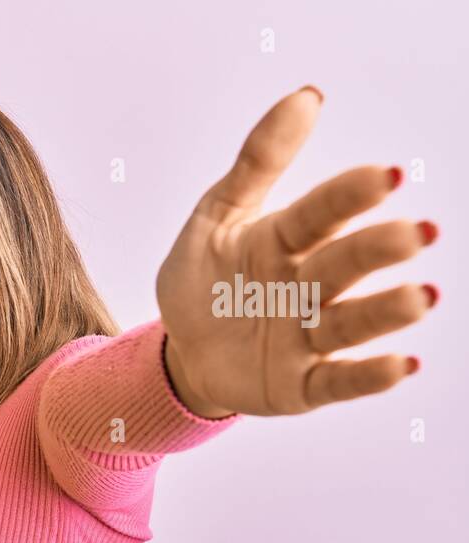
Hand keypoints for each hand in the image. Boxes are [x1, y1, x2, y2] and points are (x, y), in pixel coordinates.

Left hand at [156, 86, 435, 418]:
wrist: (181, 349)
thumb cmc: (206, 278)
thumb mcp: (216, 217)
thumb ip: (258, 162)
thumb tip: (308, 95)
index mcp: (287, 240)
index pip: (320, 214)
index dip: (349, 196)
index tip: (387, 174)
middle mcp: (307, 287)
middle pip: (342, 265)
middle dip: (377, 250)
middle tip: (416, 233)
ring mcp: (307, 337)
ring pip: (350, 323)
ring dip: (386, 311)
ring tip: (422, 296)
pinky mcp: (301, 385)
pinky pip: (337, 382)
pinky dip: (369, 375)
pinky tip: (402, 363)